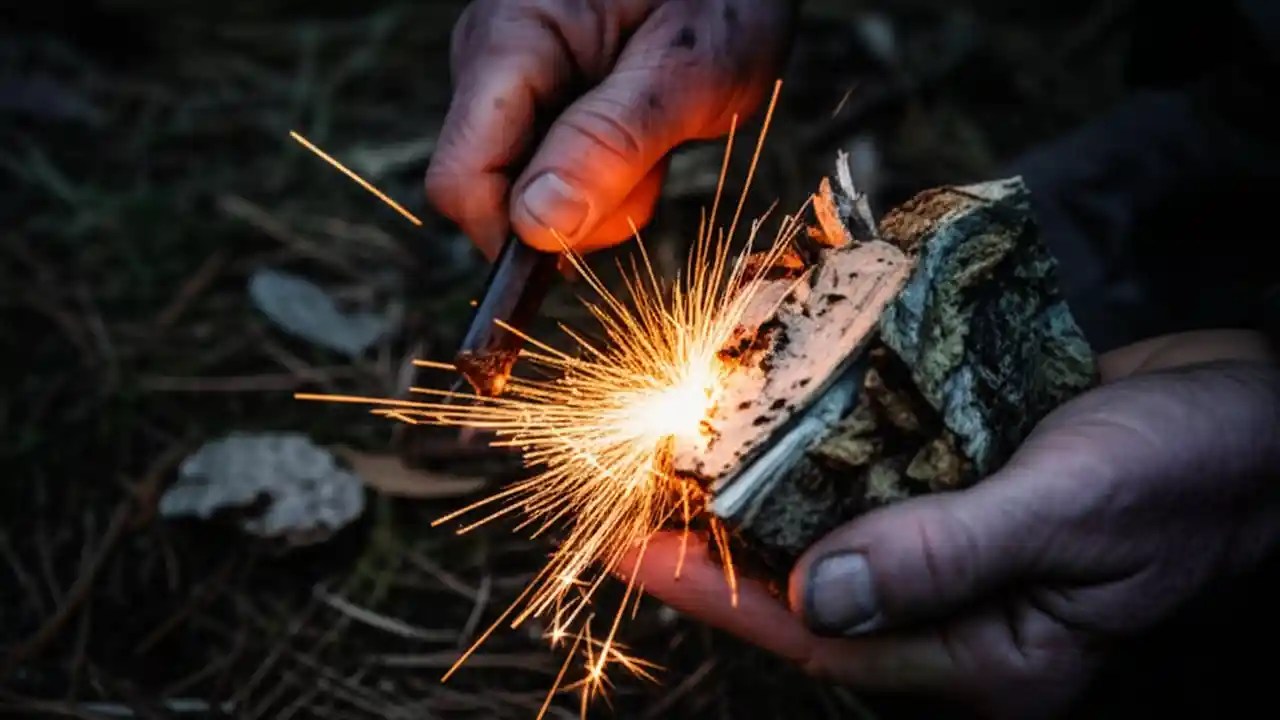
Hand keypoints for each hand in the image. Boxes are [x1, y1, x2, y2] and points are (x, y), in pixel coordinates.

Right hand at [424, 0, 796, 258]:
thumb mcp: (688, 67)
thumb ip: (611, 143)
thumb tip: (537, 226)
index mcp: (510, 40)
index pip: (461, 178)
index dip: (512, 235)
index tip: (587, 247)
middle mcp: (492, 62)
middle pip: (495, 194)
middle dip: (579, 208)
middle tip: (654, 155)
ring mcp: (512, 84)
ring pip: (533, 194)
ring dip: (605, 192)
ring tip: (658, 130)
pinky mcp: (540, 104)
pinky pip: (558, 173)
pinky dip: (608, 175)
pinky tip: (643, 131)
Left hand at [622, 334, 1279, 718]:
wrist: (1259, 416)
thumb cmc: (1194, 475)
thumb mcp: (1074, 511)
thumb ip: (946, 553)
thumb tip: (815, 597)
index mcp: (985, 654)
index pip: (822, 637)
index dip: (722, 594)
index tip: (636, 549)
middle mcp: (958, 610)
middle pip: (812, 580)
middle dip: (726, 534)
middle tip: (643, 482)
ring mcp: (958, 546)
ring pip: (836, 521)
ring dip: (766, 479)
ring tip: (688, 436)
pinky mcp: (966, 487)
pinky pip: (877, 471)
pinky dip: (828, 438)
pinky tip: (783, 398)